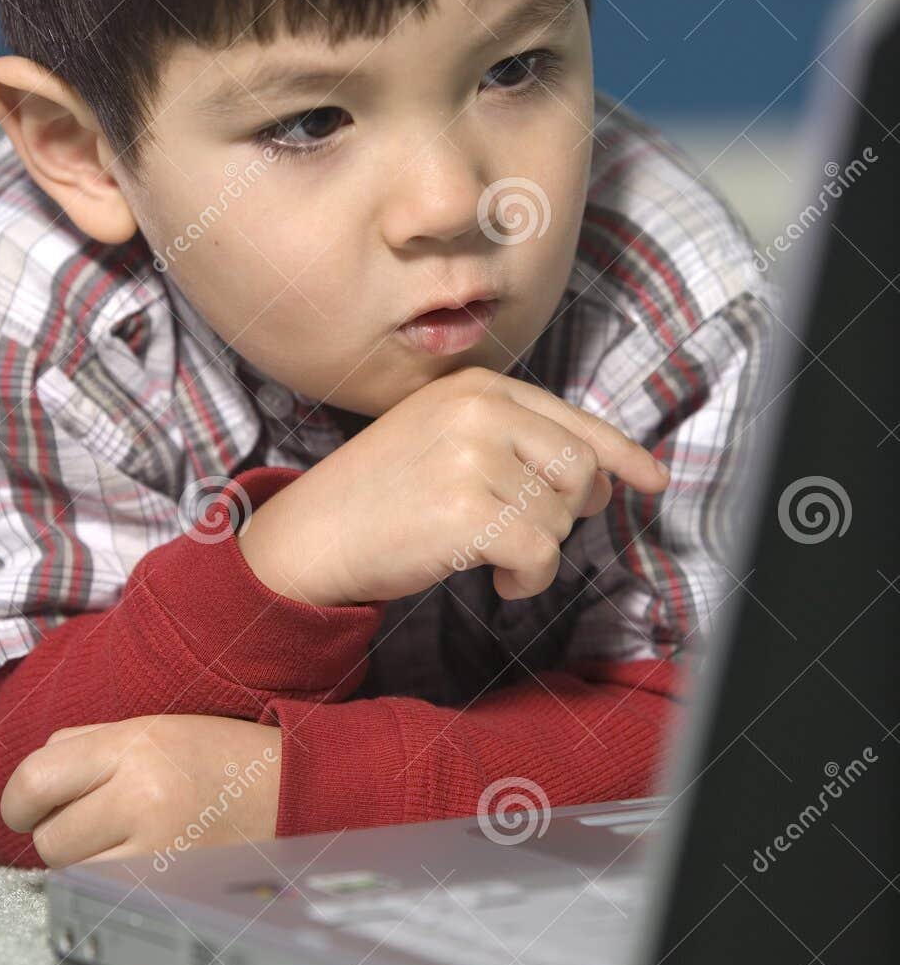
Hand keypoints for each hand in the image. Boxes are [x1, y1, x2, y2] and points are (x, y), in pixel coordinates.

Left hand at [0, 713, 281, 867]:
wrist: (291, 790)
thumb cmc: (214, 756)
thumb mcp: (151, 727)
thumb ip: (83, 744)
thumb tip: (28, 783)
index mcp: (133, 745)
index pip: (35, 780)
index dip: (18, 801)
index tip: (26, 807)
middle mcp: (141, 797)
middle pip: (48, 838)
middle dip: (57, 833)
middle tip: (90, 821)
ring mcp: (158, 851)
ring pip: (73, 874)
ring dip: (83, 862)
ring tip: (122, 839)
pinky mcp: (172, 890)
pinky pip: (105, 895)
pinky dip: (108, 884)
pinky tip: (137, 861)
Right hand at [237, 363, 669, 606]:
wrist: (313, 534)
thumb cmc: (381, 496)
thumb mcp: (446, 440)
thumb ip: (517, 442)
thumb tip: (604, 479)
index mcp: (477, 386)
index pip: (573, 420)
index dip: (621, 455)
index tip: (651, 480)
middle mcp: (478, 409)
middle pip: (579, 469)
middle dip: (564, 513)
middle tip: (523, 535)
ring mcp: (472, 456)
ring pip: (562, 515)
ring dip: (538, 549)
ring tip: (489, 552)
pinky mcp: (467, 510)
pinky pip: (541, 553)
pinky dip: (527, 578)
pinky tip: (494, 578)